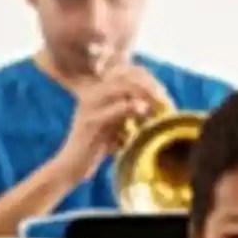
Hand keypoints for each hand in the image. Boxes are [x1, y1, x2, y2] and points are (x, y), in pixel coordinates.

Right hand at [58, 66, 174, 177]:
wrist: (71, 166)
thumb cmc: (96, 147)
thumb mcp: (113, 123)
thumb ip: (128, 109)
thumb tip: (157, 101)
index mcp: (96, 90)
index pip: (125, 70)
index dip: (147, 77)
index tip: (162, 92)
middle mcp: (91, 93)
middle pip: (126, 76)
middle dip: (150, 85)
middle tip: (166, 99)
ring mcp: (90, 105)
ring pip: (123, 87)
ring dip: (146, 94)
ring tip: (160, 105)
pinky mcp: (92, 122)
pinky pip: (118, 109)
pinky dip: (134, 108)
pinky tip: (144, 112)